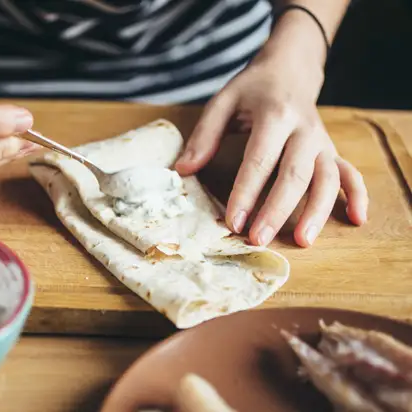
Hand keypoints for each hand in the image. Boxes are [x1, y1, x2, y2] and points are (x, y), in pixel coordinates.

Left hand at [175, 57, 368, 247]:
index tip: (233, 222)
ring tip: (303, 241)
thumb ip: (204, 136)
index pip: (259, 160)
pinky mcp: (331, 150)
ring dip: (317, 211)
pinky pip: (350, 174)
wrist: (290, 70)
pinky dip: (357, 196)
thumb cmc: (252, 90)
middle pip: (294, 174)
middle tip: (258, 239)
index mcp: (275, 115)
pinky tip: (356, 220)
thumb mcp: (223, 102)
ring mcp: (322, 141)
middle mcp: (304, 130)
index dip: (245, 193)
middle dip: (277, 210)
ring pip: (326, 179)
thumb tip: (183, 170)